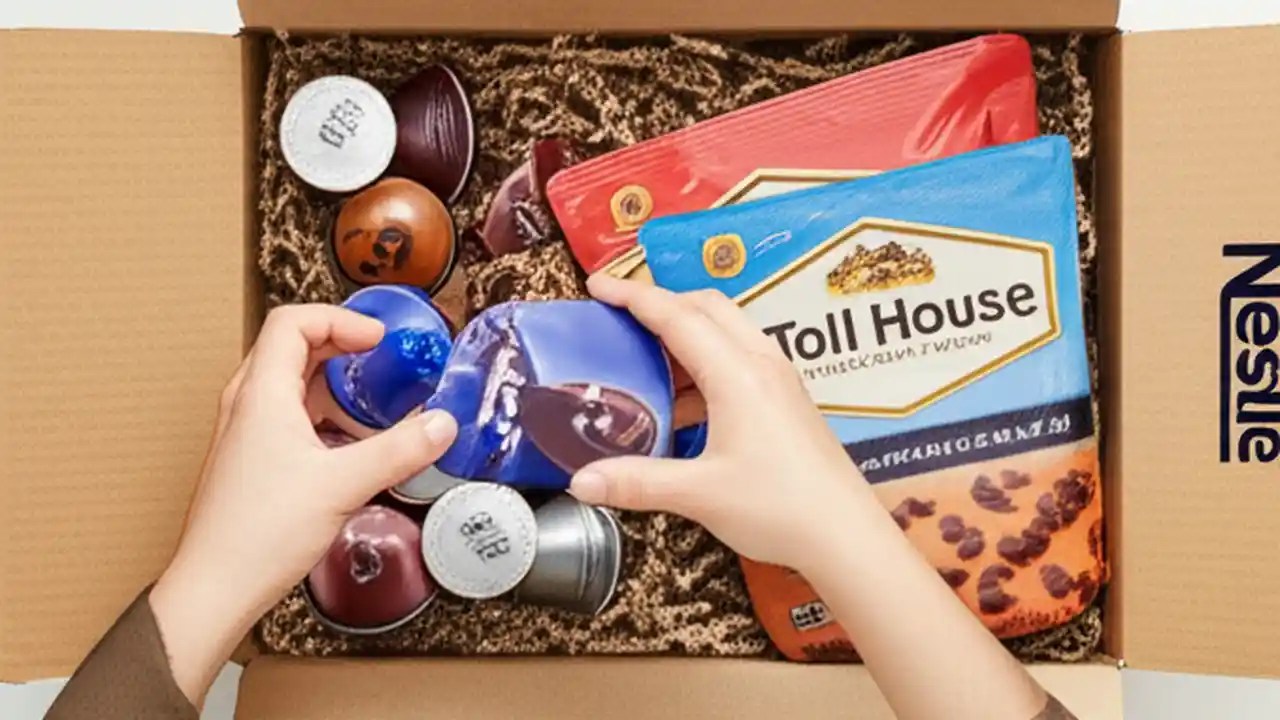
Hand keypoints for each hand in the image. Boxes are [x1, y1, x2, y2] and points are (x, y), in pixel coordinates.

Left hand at [150, 305, 456, 704]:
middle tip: (378, 356)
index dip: (339, 319)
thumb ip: (399, 450)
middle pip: (289, 346)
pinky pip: (286, 417)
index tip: (377, 338)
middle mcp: (247, 406)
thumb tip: (442, 425)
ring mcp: (245, 435)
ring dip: (329, 379)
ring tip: (368, 397)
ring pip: (287, 384)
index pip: (292, 322)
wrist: (215, 588)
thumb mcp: (343, 485)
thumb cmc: (260, 533)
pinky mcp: (250, 462)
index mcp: (262, 394)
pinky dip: (320, 414)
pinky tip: (348, 445)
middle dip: (338, 342)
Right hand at [572, 276, 1054, 719]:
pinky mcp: (788, 400)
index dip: (634, 296)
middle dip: (661, 302)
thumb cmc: (779, 508)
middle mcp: (761, 364)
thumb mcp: (698, 494)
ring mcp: (780, 380)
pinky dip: (705, 363)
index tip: (597, 284)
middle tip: (618, 315)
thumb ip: (636, 482)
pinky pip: (740, 359)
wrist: (845, 535)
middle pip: (706, 307)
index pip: (677, 316)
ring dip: (685, 332)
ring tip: (644, 359)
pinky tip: (683, 403)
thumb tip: (580, 481)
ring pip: (727, 330)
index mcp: (737, 374)